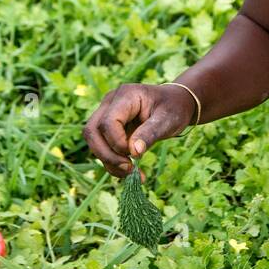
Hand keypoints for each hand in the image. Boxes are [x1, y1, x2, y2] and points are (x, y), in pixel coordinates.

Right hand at [82, 83, 196, 176]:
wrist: (176, 103)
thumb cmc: (173, 108)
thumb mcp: (168, 120)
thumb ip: (150, 133)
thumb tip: (134, 152)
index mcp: (125, 95)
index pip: (108, 122)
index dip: (117, 142)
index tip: (136, 154)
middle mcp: (110, 103)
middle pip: (92, 131)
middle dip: (106, 155)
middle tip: (128, 169)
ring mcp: (106, 114)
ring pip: (94, 141)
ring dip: (109, 161)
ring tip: (132, 173)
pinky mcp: (108, 127)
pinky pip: (102, 147)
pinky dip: (113, 162)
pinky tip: (131, 172)